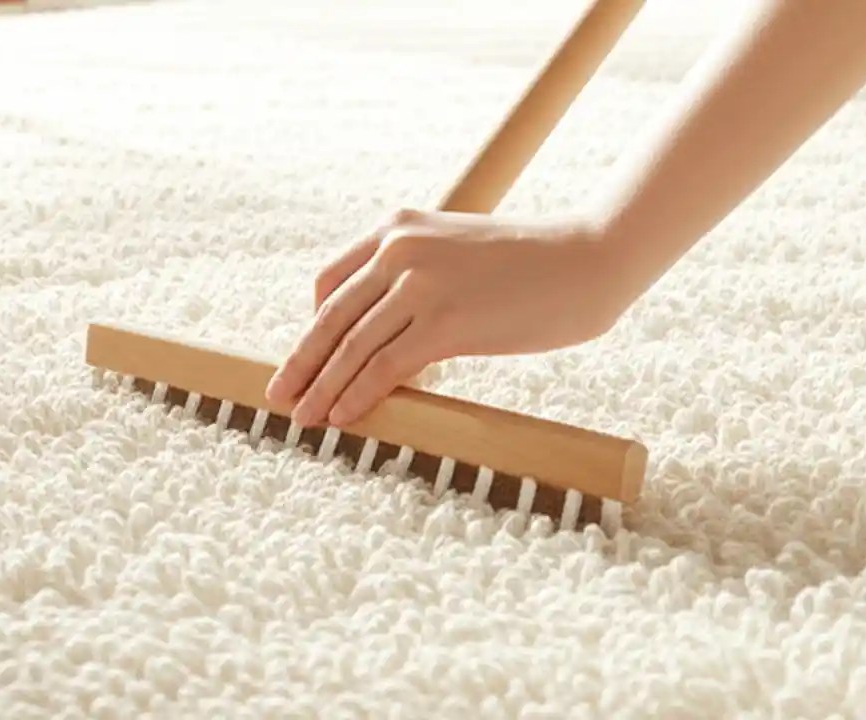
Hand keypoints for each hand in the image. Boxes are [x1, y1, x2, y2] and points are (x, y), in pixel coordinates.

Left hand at [264, 208, 640, 427]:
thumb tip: (389, 333)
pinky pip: (386, 366)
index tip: (306, 359)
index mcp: (398, 227)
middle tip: (278, 396)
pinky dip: (358, 395)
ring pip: (352, 346)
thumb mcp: (457, 254)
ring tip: (304, 418)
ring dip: (322, 388)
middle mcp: (400, 249)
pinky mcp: (446, 321)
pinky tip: (344, 417)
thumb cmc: (531, 264)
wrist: (588, 258)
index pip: (331, 281)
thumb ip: (417, 279)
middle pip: (330, 316)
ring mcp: (421, 284)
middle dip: (301, 362)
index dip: (312, 327)